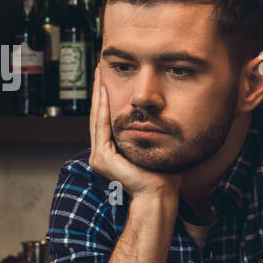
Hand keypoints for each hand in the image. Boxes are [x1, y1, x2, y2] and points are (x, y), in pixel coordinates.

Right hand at [88, 64, 182, 200]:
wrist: (160, 193)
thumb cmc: (163, 174)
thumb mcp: (155, 145)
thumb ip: (153, 131)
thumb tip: (164, 116)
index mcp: (112, 152)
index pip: (108, 119)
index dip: (107, 98)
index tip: (108, 79)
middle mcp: (102, 153)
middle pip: (99, 115)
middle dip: (99, 90)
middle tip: (99, 69)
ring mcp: (99, 156)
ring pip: (98, 117)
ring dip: (98, 94)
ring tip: (98, 74)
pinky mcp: (102, 157)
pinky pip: (101, 126)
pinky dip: (102, 107)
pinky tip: (103, 91)